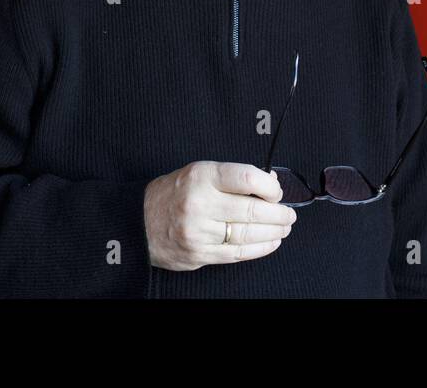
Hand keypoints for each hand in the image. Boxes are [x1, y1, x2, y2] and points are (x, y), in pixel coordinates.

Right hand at [143, 161, 296, 270]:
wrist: (137, 222)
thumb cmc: (172, 194)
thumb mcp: (198, 173)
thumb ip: (233, 177)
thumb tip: (268, 184)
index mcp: (201, 177)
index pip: (246, 177)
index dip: (269, 187)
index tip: (276, 192)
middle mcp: (200, 203)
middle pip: (252, 209)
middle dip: (279, 214)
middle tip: (289, 214)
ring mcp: (199, 231)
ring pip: (248, 234)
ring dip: (273, 232)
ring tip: (283, 228)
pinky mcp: (199, 253)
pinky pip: (237, 253)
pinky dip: (259, 248)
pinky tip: (270, 242)